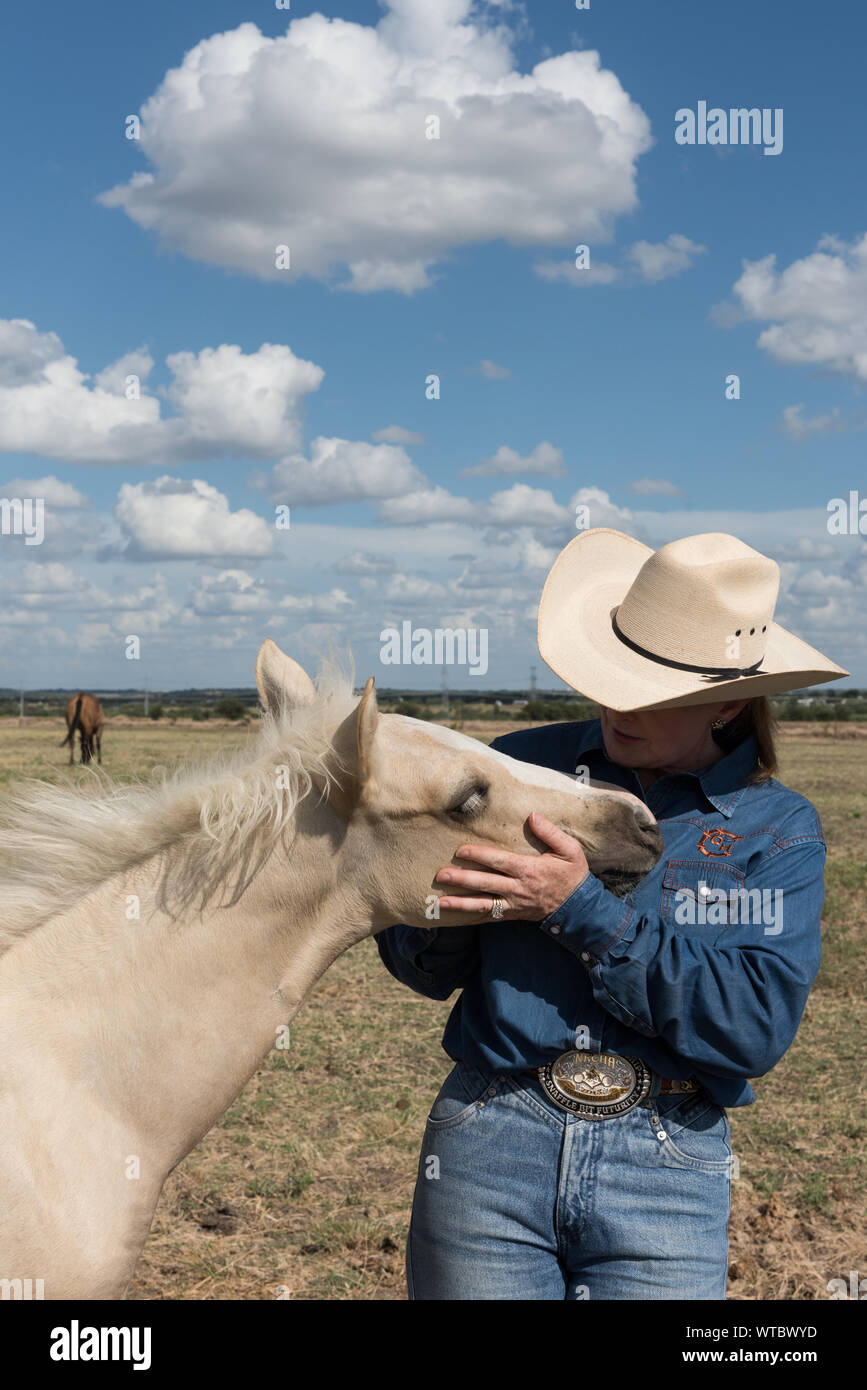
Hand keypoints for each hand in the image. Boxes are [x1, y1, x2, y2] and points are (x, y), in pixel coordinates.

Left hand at [435, 811, 589, 921]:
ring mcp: (514, 904)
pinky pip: (490, 916)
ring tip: (441, 901)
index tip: (461, 850)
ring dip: (461, 903)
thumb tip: (532, 815)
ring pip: (484, 904)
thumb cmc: (573, 875)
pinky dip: (472, 916)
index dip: (479, 855)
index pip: (499, 861)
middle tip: (441, 875)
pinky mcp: (513, 914)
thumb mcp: (570, 850)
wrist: (580, 908)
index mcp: (529, 869)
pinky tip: (456, 915)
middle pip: (485, 883)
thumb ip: (550, 833)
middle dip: (462, 879)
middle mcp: (518, 888)